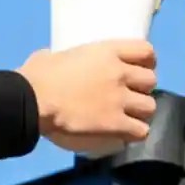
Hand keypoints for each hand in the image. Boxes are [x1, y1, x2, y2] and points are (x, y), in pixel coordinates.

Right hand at [15, 39, 158, 152]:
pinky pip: (141, 131)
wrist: (32, 101)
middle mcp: (120, 73)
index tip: (139, 69)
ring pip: (150, 107)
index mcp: (107, 52)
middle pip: (151, 81)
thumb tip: (51, 60)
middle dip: (142, 89)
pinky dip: (135, 133)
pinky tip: (125, 134)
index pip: (146, 51)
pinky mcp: (115, 123)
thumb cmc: (37, 76)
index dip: (147, 62)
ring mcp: (120, 99)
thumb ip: (60, 57)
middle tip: (128, 96)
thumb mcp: (52, 56)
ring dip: (140, 112)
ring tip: (129, 117)